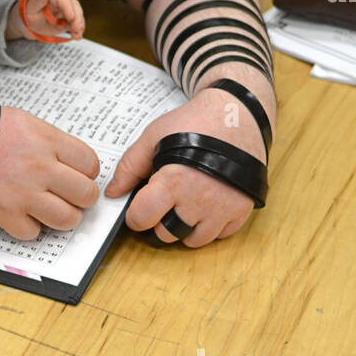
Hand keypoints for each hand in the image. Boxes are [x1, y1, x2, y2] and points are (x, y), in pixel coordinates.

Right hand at [0, 105, 98, 239]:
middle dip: (82, 197)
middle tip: (71, 195)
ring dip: (63, 217)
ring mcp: (24, 194)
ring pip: (67, 219)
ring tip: (53, 209)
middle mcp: (40, 169)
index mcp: (46, 142)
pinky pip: (33, 232)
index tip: (79, 174)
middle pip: (86, 194)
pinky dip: (30, 227)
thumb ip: (51, 141)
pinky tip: (24, 214)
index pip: (90, 164)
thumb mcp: (23, 122)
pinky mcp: (6, 214)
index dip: (87, 172)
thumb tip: (72, 161)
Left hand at [7, 0, 85, 40]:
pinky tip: (77, 36)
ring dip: (79, 25)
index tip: (71, 17)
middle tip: (75, 28)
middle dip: (76, 18)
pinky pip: (76, 25)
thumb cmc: (29, 11)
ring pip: (77, 16)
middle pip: (74, 7)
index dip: (68, 7)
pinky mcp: (69, 21)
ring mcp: (67, 11)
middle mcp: (62, 1)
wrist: (29, 22)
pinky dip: (78, 31)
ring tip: (76, 34)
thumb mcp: (31, 6)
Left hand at [104, 88, 268, 245]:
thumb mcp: (153, 136)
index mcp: (173, 182)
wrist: (237, 114)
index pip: (142, 219)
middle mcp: (198, 200)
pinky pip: (220, 235)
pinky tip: (206, 205)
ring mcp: (223, 207)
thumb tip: (113, 192)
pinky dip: (210, 226)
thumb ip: (129, 166)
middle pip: (166, 234)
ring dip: (184, 228)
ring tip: (184, 204)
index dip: (134, 215)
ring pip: (193, 240)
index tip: (138, 208)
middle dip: (158, 221)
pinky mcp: (242, 209)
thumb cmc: (196, 122)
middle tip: (162, 202)